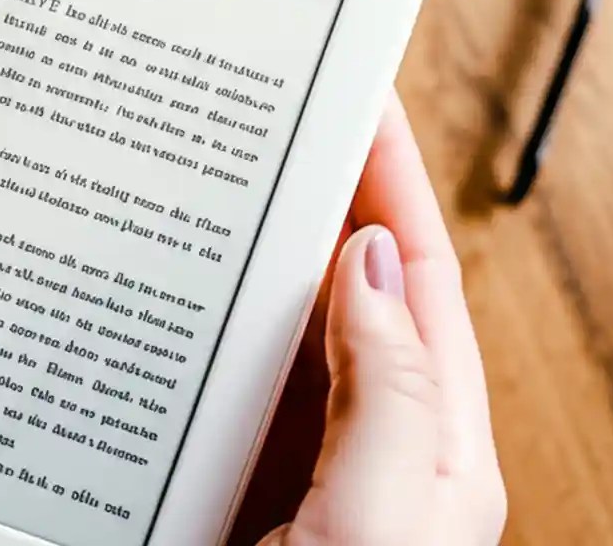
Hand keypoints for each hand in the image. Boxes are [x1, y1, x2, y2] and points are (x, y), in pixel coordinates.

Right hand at [234, 98, 506, 544]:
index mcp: (434, 444)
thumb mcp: (381, 516)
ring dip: (260, 252)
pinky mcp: (239, 466)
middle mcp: (370, 434)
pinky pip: (226, 368)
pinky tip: (179, 287)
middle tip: (289, 120)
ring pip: (286, 322)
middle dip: (327, 197)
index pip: (422, 281)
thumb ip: (387, 392)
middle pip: (352, 286)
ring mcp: (302, 449)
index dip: (397, 185)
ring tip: (230, 178)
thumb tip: (371, 262)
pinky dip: (206, 319)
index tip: (368, 107)